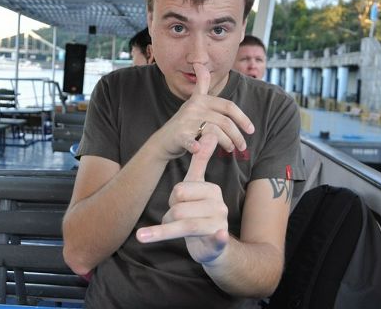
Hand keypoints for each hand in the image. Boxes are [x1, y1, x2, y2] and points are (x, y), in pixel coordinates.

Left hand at [136, 132, 229, 263]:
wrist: (215, 247)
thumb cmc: (200, 213)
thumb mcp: (198, 186)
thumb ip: (201, 161)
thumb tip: (209, 133)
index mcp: (212, 189)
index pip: (179, 190)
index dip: (172, 200)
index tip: (178, 204)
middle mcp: (219, 205)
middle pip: (177, 208)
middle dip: (168, 217)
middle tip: (176, 219)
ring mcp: (220, 223)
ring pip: (182, 225)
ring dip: (165, 231)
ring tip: (160, 233)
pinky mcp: (220, 242)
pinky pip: (217, 238)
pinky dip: (217, 238)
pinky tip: (218, 236)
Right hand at [155, 63, 253, 158]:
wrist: (163, 140)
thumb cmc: (184, 122)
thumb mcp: (193, 101)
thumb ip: (201, 84)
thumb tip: (200, 64)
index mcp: (201, 99)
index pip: (228, 106)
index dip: (242, 117)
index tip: (251, 129)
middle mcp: (194, 107)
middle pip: (224, 121)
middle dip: (237, 135)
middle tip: (243, 146)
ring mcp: (186, 121)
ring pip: (214, 131)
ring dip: (226, 142)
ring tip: (231, 149)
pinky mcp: (179, 134)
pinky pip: (189, 140)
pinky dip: (194, 145)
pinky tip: (199, 150)